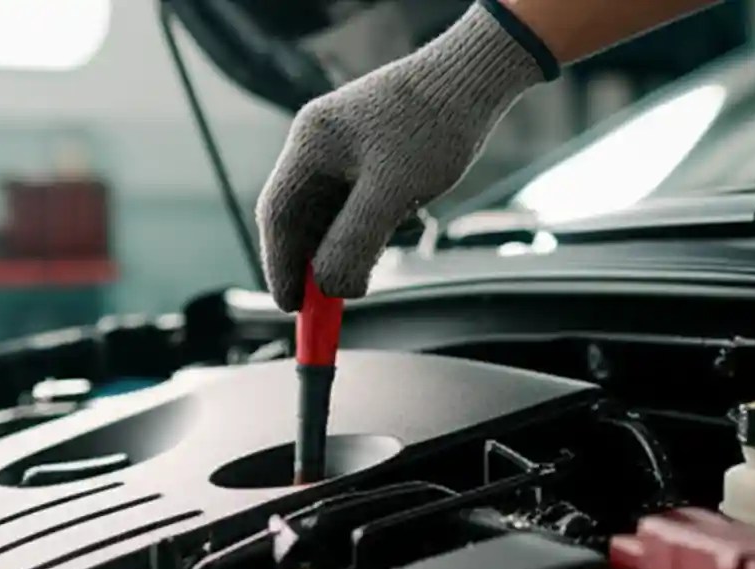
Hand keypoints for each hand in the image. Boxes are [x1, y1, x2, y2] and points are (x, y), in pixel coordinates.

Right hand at [256, 1, 549, 311]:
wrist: (478, 76)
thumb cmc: (435, 123)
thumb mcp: (393, 191)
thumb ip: (354, 241)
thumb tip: (331, 289)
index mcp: (310, 143)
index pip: (276, 215)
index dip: (279, 266)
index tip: (291, 306)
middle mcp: (317, 144)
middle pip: (298, 217)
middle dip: (312, 262)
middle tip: (326, 303)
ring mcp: (342, 147)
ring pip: (328, 214)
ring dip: (342, 246)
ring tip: (366, 268)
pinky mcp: (369, 153)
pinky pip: (353, 202)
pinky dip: (364, 228)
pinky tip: (391, 233)